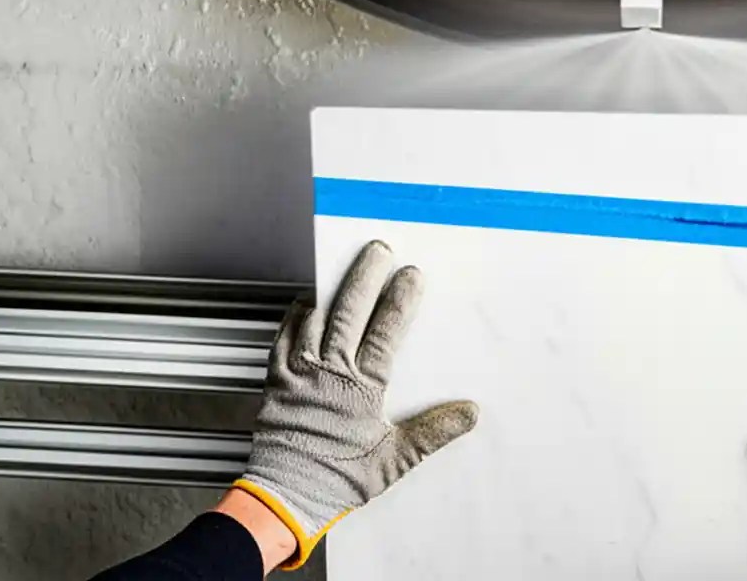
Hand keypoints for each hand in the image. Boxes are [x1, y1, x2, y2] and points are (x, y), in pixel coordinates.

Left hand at [235, 240, 478, 568]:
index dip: (400, 300)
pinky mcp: (277, 380)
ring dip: (332, 289)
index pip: (385, 331)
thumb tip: (469, 413)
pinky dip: (295, 315)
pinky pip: (284, 336)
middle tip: (377, 250)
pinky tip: (304, 303)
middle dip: (365, 276)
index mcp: (360, 387)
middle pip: (348, 311)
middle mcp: (328, 371)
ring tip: (344, 268)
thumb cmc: (336, 480)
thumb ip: (433, 432)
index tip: (411, 275)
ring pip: (315, 317)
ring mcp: (298, 372)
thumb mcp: (395, 460)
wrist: (284, 496)